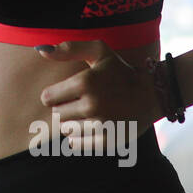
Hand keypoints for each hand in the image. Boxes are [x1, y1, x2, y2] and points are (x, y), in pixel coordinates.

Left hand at [36, 40, 163, 152]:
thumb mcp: (98, 51)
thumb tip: (40, 50)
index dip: (54, 95)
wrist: (151, 94)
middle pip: (56, 115)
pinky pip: (76, 144)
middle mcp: (93, 104)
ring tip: (87, 113)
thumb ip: (69, 48)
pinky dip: (78, 137)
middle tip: (79, 102)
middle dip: (63, 108)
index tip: (65, 93)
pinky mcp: (108, 141)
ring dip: (72, 122)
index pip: (48, 98)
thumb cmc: (119, 71)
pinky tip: (89, 126)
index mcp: (86, 82)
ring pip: (66, 130)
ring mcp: (101, 125)